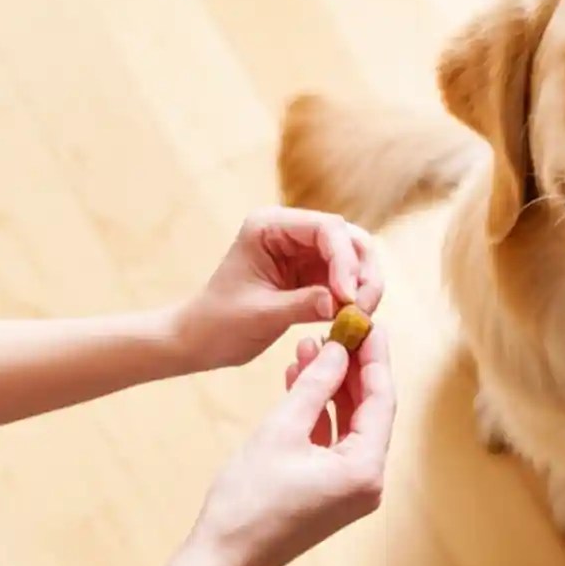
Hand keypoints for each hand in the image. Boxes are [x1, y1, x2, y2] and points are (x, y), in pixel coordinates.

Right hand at [93, 331, 395, 565]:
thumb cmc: (246, 501)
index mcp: (365, 470)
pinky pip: (332, 442)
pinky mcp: (330, 493)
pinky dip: (319, 413)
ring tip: (311, 345)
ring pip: (349, 424)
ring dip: (331, 387)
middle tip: (342, 329)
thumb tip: (338, 349)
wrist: (219, 561)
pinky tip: (300, 380)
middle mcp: (367, 482)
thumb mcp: (281, 430)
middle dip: (352, 368)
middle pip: (369, 411)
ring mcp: (350, 490)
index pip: (381, 400)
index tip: (368, 324)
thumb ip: (315, 385)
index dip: (374, 358)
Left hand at [177, 206, 383, 370]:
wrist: (200, 339)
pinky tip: (352, 319)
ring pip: (354, 258)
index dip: (346, 261)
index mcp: (268, 226)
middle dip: (362, 273)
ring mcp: (304, 251)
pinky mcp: (313, 273)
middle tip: (364, 310)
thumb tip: (345, 303)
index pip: (326, 229)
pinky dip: (356, 298)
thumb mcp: (260, 315)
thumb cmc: (219, 324)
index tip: (349, 298)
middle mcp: (290, 230)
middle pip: (348, 238)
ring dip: (364, 286)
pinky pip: (348, 279)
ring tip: (359, 317)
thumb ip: (304, 305)